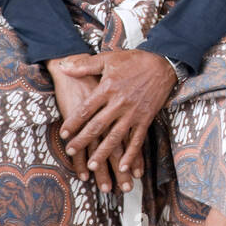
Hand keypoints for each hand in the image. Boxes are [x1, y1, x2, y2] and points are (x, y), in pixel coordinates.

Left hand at [53, 49, 176, 185]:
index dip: (73, 122)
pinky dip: (131, 154)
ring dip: (103, 153)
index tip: (63, 134)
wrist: (162, 64)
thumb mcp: (108, 59)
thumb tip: (63, 67)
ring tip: (92, 165)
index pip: (86, 109)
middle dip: (82, 140)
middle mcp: (119, 103)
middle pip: (97, 126)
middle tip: (70, 151)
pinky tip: (124, 166)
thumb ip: (85, 65)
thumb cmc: (134, 61)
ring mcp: (133, 113)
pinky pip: (137, 140)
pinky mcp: (146, 118)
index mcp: (107, 88)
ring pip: (115, 137)